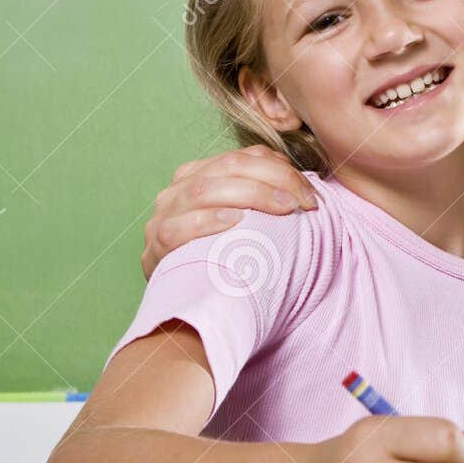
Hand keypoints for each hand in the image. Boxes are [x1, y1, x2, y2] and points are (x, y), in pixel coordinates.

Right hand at [141, 145, 314, 277]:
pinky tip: (235, 221)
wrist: (185, 304)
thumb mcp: (240, 220)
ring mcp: (162, 217)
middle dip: (273, 179)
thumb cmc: (221, 258)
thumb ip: (259, 194)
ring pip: (204, 190)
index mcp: (197, 175)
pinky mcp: (154, 249)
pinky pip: (177, 229)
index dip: (280, 169)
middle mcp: (177, 190)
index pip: (241, 158)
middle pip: (227, 168)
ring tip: (283, 207)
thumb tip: (296, 180)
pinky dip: (208, 221)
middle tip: (303, 201)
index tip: (309, 192)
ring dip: (251, 195)